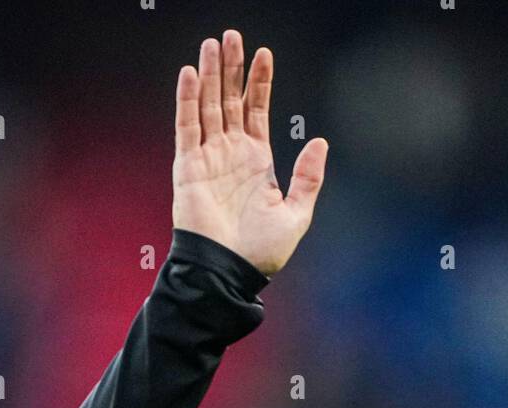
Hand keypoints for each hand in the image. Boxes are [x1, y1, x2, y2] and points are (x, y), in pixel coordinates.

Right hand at [172, 31, 327, 276]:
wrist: (230, 272)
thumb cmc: (261, 252)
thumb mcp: (296, 215)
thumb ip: (308, 178)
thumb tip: (320, 142)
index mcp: (256, 162)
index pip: (256, 111)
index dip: (260, 83)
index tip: (264, 54)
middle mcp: (231, 154)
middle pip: (230, 100)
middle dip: (232, 68)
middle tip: (232, 35)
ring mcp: (208, 158)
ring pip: (208, 106)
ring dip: (210, 75)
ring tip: (212, 44)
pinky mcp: (188, 168)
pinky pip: (187, 128)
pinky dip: (187, 101)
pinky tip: (190, 74)